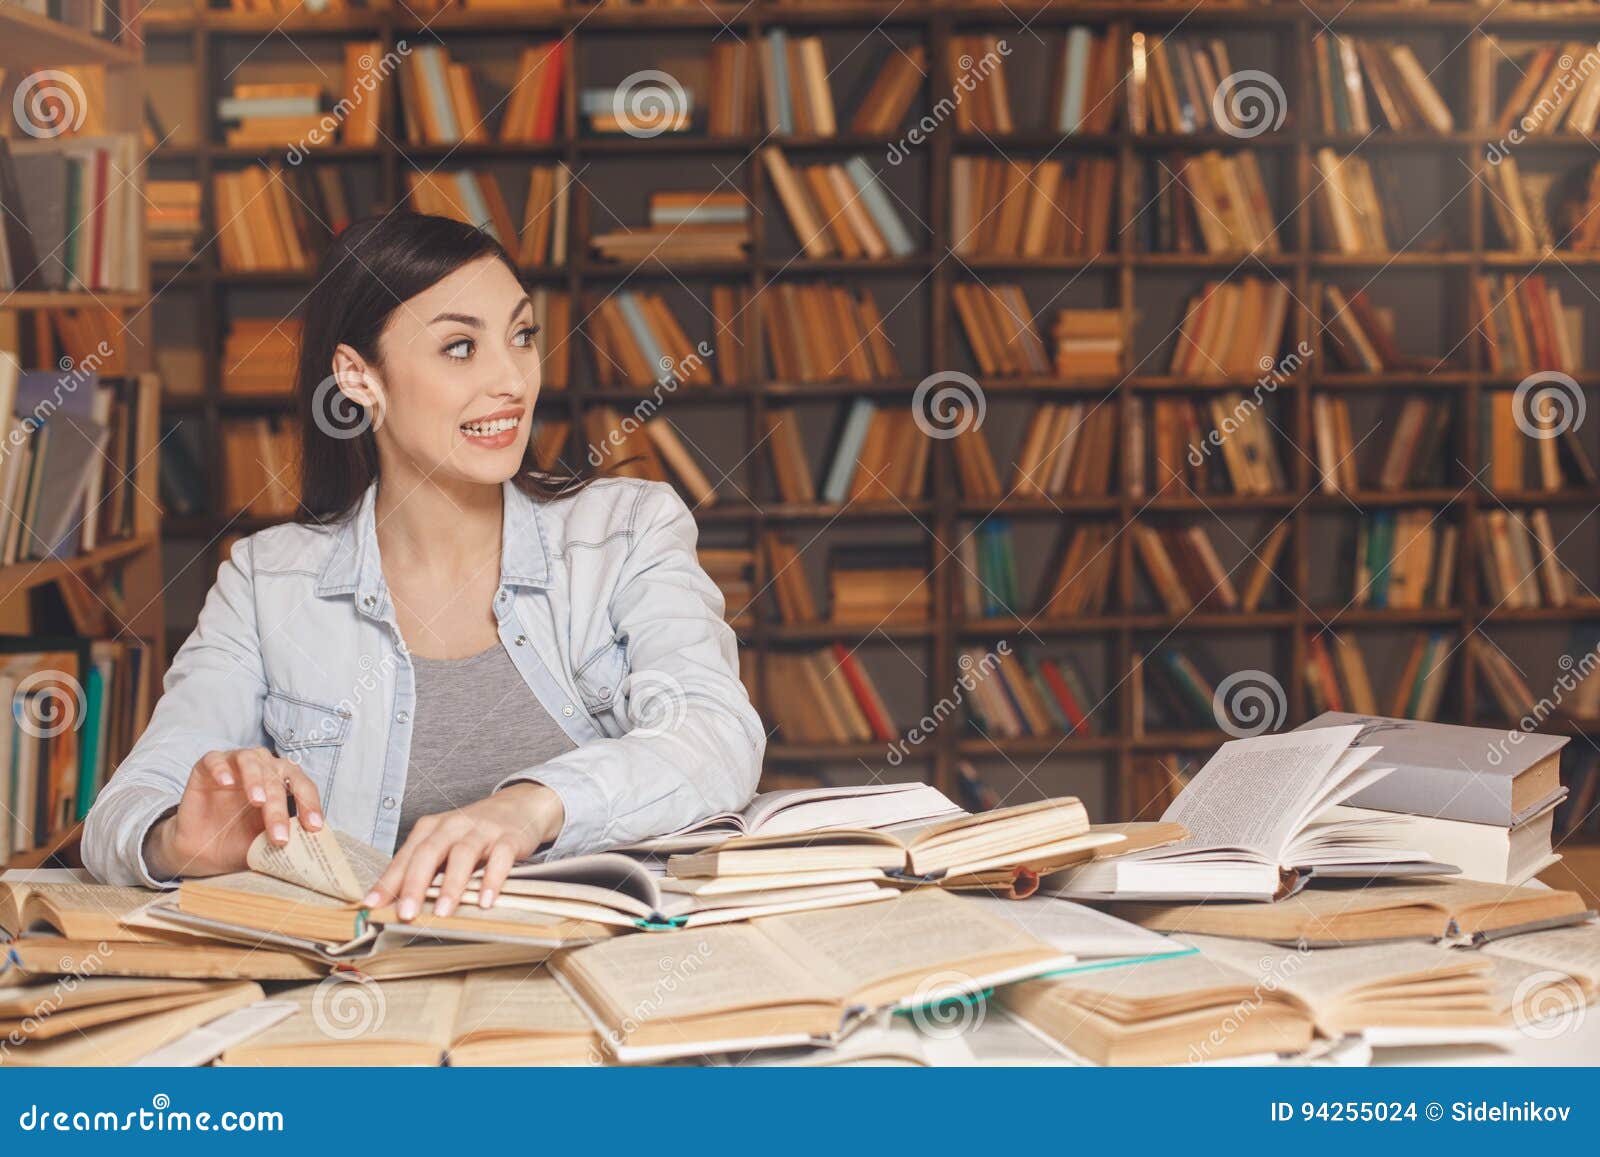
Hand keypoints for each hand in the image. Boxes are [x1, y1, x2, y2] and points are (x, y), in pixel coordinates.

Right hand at [143, 748, 324, 880]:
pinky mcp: (206, 767)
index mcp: (283, 782)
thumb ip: (285, 839)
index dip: (310, 804)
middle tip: (279, 836)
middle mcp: (262, 767)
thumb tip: (312, 852)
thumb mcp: (265, 844)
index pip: (302, 786)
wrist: (201, 850)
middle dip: (279, 808)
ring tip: (258, 801)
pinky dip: (221, 768)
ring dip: (256, 779)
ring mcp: (234, 764)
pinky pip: (214, 760)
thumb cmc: (239, 842)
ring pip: (250, 760)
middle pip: (276, 778)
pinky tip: (226, 783)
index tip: (314, 827)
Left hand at [362, 783, 563, 920]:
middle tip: (406, 912)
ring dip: (451, 885)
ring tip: (443, 912)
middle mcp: (453, 825)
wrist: (518, 806)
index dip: (388, 881)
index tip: (373, 905)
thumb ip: (424, 868)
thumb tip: (394, 902)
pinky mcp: (508, 838)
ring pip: (462, 854)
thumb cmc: (474, 832)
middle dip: (415, 884)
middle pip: (429, 852)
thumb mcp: (445, 844)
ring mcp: (481, 830)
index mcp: (432, 828)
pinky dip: (492, 880)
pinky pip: (500, 858)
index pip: (405, 856)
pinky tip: (485, 901)